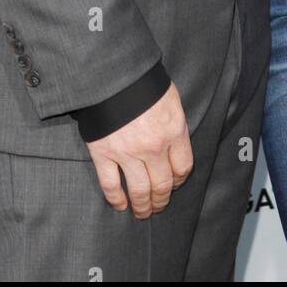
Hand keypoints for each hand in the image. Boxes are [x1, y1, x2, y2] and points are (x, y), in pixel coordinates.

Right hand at [86, 82, 192, 217]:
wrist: (113, 74)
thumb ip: (175, 123)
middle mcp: (153, 147)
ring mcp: (127, 153)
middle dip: (162, 199)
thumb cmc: (144, 82)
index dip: (179, 180)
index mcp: (173, 132)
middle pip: (162, 184)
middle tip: (159, 206)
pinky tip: (120, 205)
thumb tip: (175, 141)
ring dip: (143, 206)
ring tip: (143, 213)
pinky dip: (116, 199)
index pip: (182, 168)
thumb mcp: (171, 98)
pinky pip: (111, 185)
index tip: (174, 183)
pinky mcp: (104, 154)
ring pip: (139, 190)